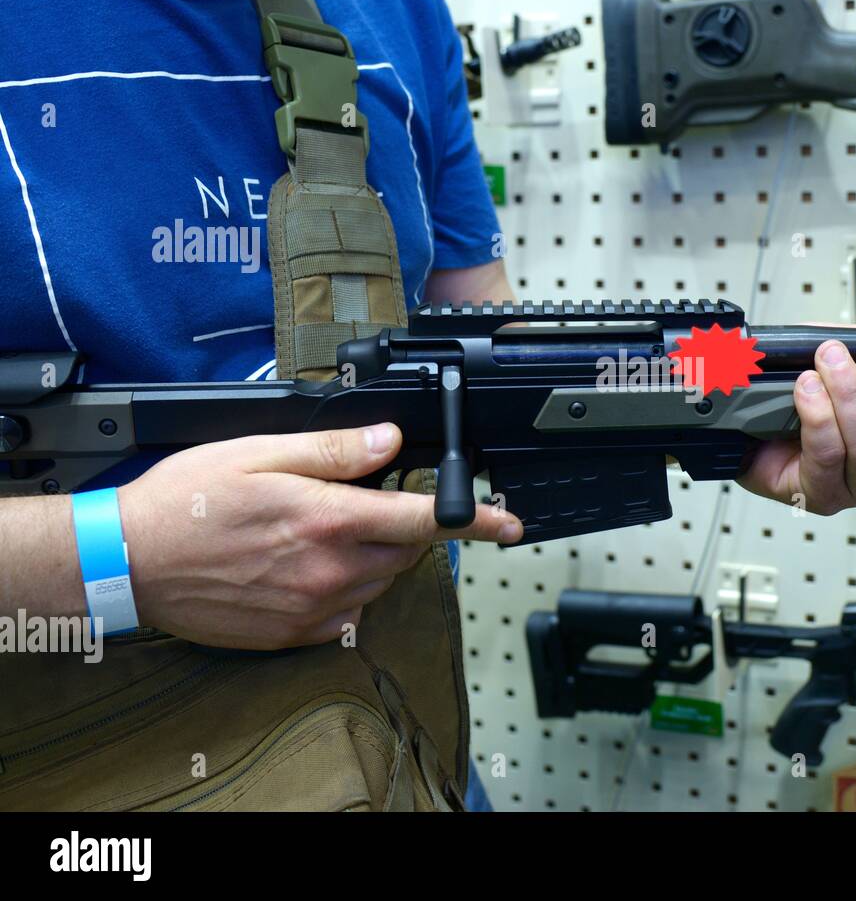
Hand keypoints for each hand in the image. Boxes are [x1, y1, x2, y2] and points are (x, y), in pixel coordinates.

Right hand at [118, 423, 521, 649]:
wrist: (128, 563)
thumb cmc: (186, 501)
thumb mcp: (259, 453)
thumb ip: (335, 451)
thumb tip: (390, 439)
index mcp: (328, 520)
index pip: (424, 521)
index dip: (476, 520)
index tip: (509, 523)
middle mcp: (330, 571)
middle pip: (406, 551)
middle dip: (405, 526)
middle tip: (365, 503)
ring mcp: (315, 609)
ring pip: (381, 581)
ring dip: (375, 556)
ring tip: (325, 531)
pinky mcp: (297, 635)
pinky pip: (349, 613)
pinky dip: (347, 588)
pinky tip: (309, 568)